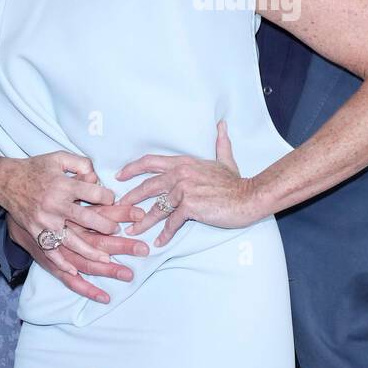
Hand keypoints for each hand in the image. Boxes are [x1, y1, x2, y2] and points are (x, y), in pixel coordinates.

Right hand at [0, 151, 148, 292]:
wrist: (6, 181)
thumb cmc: (36, 168)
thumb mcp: (59, 157)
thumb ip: (81, 163)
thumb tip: (96, 176)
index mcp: (64, 185)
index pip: (93, 193)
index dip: (107, 197)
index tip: (111, 200)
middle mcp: (55, 204)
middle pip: (86, 219)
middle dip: (105, 226)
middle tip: (116, 230)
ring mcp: (45, 221)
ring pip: (71, 240)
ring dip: (90, 251)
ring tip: (106, 259)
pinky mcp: (36, 231)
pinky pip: (50, 250)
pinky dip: (61, 262)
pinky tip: (74, 270)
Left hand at [115, 121, 260, 247]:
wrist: (249, 196)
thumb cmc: (236, 182)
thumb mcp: (226, 160)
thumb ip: (220, 143)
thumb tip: (222, 125)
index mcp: (184, 163)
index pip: (151, 161)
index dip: (133, 168)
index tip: (119, 175)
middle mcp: (181, 174)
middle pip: (148, 185)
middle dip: (130, 197)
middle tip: (118, 207)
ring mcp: (185, 190)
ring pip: (157, 207)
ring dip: (143, 222)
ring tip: (132, 231)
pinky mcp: (190, 206)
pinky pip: (172, 222)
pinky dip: (164, 234)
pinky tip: (158, 243)